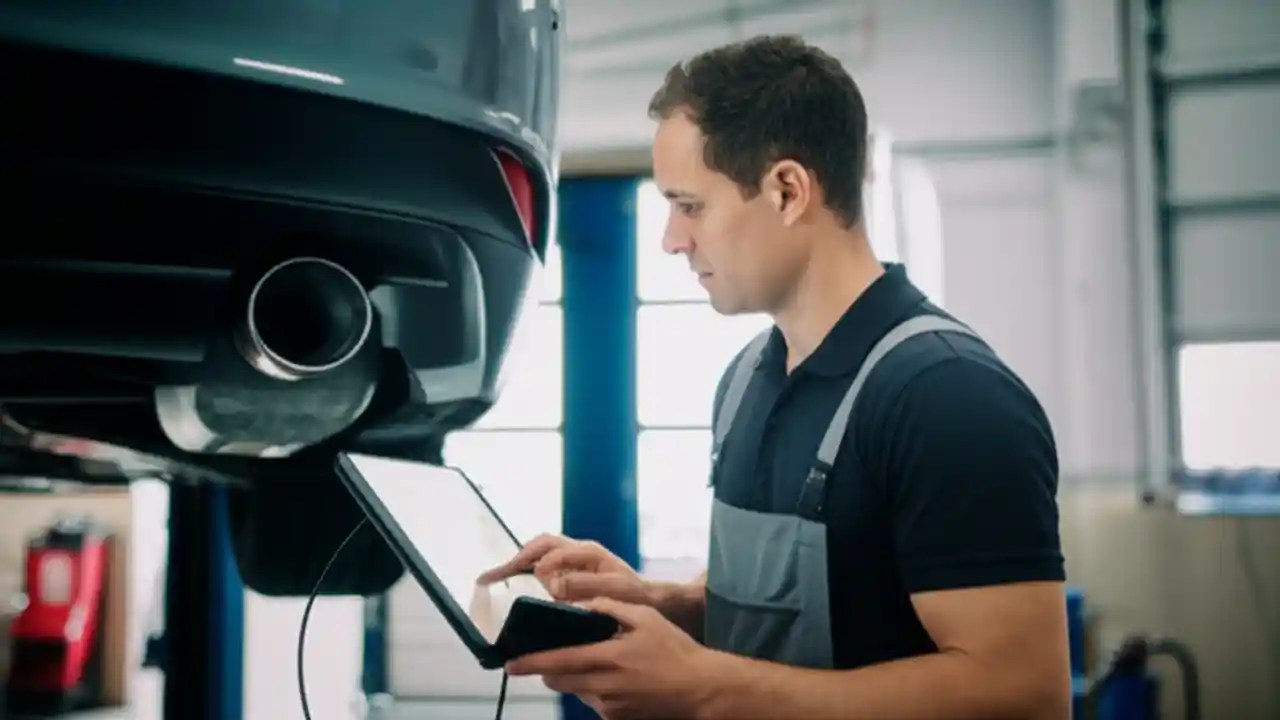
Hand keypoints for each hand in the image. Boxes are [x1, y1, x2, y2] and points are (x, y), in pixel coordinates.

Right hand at [477, 533, 651, 605]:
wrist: (647, 598)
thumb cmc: (633, 593)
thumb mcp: (614, 588)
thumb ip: (585, 585)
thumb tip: (553, 584)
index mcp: (588, 552)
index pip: (556, 551)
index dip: (542, 565)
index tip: (531, 581)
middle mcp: (576, 550)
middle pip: (540, 545)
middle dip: (516, 559)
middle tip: (491, 577)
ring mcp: (571, 558)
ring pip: (537, 551)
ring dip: (516, 563)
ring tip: (492, 580)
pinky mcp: (568, 568)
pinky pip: (541, 563)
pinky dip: (523, 570)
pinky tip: (510, 585)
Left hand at [505, 597, 719, 719]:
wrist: (700, 689)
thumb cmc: (675, 649)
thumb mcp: (646, 617)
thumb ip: (611, 607)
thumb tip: (583, 603)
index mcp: (610, 658)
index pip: (559, 661)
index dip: (531, 663)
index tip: (511, 663)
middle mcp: (606, 686)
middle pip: (558, 682)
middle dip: (546, 671)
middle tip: (546, 658)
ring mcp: (611, 707)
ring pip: (575, 692)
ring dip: (573, 679)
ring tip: (592, 663)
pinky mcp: (617, 719)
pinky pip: (593, 702)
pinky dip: (592, 690)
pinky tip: (612, 678)